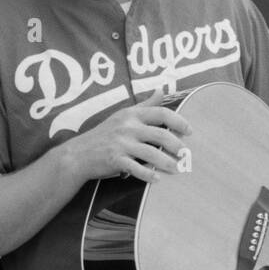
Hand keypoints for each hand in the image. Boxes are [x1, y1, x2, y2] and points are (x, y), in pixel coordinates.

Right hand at [64, 89, 190, 183]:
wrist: (79, 154)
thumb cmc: (105, 134)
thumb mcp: (124, 114)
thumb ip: (145, 104)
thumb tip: (162, 90)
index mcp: (132, 114)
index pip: (161, 113)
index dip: (178, 121)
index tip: (190, 131)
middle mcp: (128, 127)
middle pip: (160, 135)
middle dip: (177, 146)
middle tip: (186, 155)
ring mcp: (121, 143)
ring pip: (151, 153)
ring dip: (167, 163)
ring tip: (178, 169)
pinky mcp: (115, 159)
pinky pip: (136, 168)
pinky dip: (148, 175)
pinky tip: (158, 179)